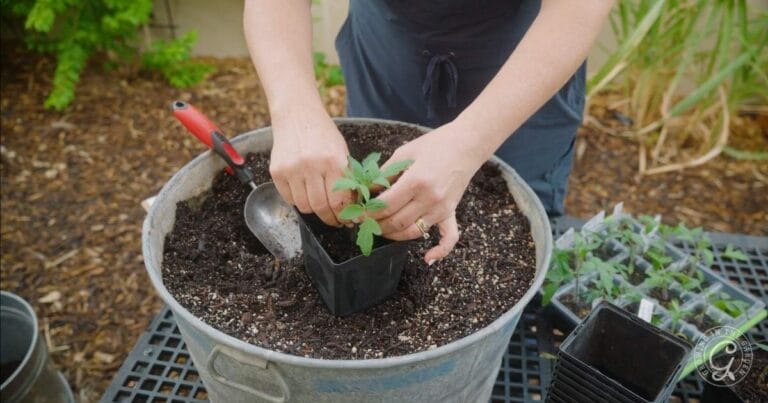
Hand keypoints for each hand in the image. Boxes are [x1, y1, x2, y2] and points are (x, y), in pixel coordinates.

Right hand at [269, 108, 351, 225]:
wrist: (297, 115)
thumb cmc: (323, 135)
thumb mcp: (342, 152)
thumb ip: (346, 178)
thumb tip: (352, 207)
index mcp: (333, 161)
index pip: (339, 201)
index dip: (343, 215)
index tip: (346, 221)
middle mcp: (311, 166)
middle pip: (320, 207)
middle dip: (330, 219)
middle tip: (335, 221)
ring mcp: (292, 169)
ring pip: (304, 206)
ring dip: (314, 210)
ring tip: (320, 206)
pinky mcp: (277, 172)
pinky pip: (289, 199)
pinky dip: (298, 201)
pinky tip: (305, 193)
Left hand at [370, 121, 486, 262]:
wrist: (466, 145)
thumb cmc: (434, 145)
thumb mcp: (404, 154)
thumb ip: (385, 175)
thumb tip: (366, 192)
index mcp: (416, 181)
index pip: (385, 205)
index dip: (367, 212)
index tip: (356, 214)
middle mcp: (430, 198)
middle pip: (396, 222)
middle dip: (376, 225)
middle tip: (363, 222)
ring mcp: (442, 208)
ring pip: (413, 233)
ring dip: (393, 236)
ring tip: (380, 230)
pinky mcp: (451, 212)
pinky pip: (449, 238)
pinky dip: (440, 251)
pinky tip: (427, 260)